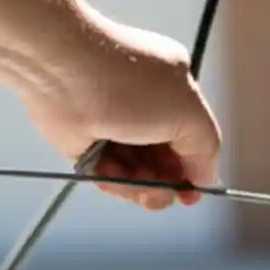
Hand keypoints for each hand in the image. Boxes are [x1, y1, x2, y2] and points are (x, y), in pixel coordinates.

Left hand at [21, 18, 220, 210]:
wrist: (62, 74)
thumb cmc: (128, 84)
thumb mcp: (188, 112)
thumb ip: (206, 147)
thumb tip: (207, 177)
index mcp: (174, 87)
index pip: (192, 135)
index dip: (195, 167)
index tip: (194, 193)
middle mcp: (144, 106)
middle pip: (165, 159)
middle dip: (169, 181)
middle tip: (170, 195)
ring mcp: (114, 126)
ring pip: (138, 171)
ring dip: (144, 186)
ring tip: (143, 189)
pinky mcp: (86, 144)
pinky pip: (109, 175)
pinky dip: (116, 183)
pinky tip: (117, 179)